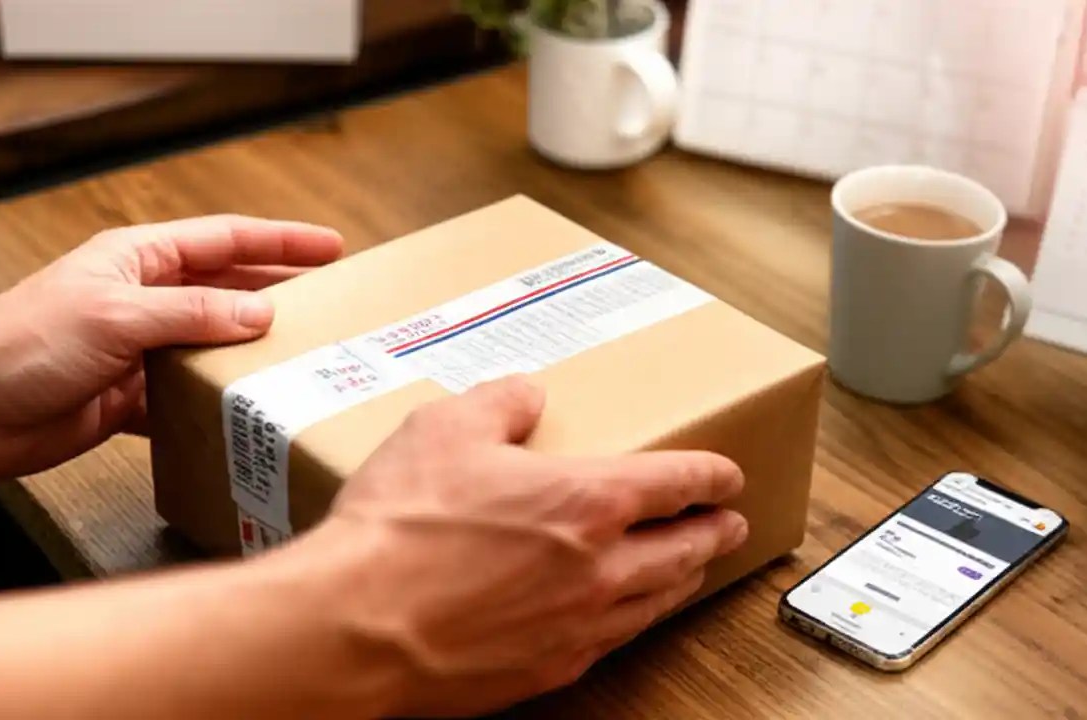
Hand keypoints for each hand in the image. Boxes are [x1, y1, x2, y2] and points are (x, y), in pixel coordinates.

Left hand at [0, 215, 342, 480]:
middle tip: (335, 304)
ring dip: (253, 353)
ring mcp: (139, 348)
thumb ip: (194, 314)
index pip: (225, 240)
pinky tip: (249, 410)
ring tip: (306, 360)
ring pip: (213, 345)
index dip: (281, 241)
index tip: (331, 247)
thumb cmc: (24, 342)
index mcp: (139, 259)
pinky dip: (217, 403)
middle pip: (228, 289)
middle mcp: (144, 298)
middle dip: (280, 293)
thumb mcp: (118, 315)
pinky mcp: (130, 397)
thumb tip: (261, 312)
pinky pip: (189, 396)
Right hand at [259, 376, 748, 717]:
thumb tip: (527, 395)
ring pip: (657, 602)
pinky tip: (624, 618)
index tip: (730, 476)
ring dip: (684, 579)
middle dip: (714, 532)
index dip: (712, 476)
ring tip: (693, 570)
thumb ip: (499, 403)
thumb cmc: (400, 527)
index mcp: (588, 500)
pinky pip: (614, 642)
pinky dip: (635, 622)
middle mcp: (601, 568)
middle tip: (730, 525)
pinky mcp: (548, 669)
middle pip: (684, 548)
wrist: (356, 626)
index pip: (677, 483)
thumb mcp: (445, 428)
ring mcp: (579, 625)